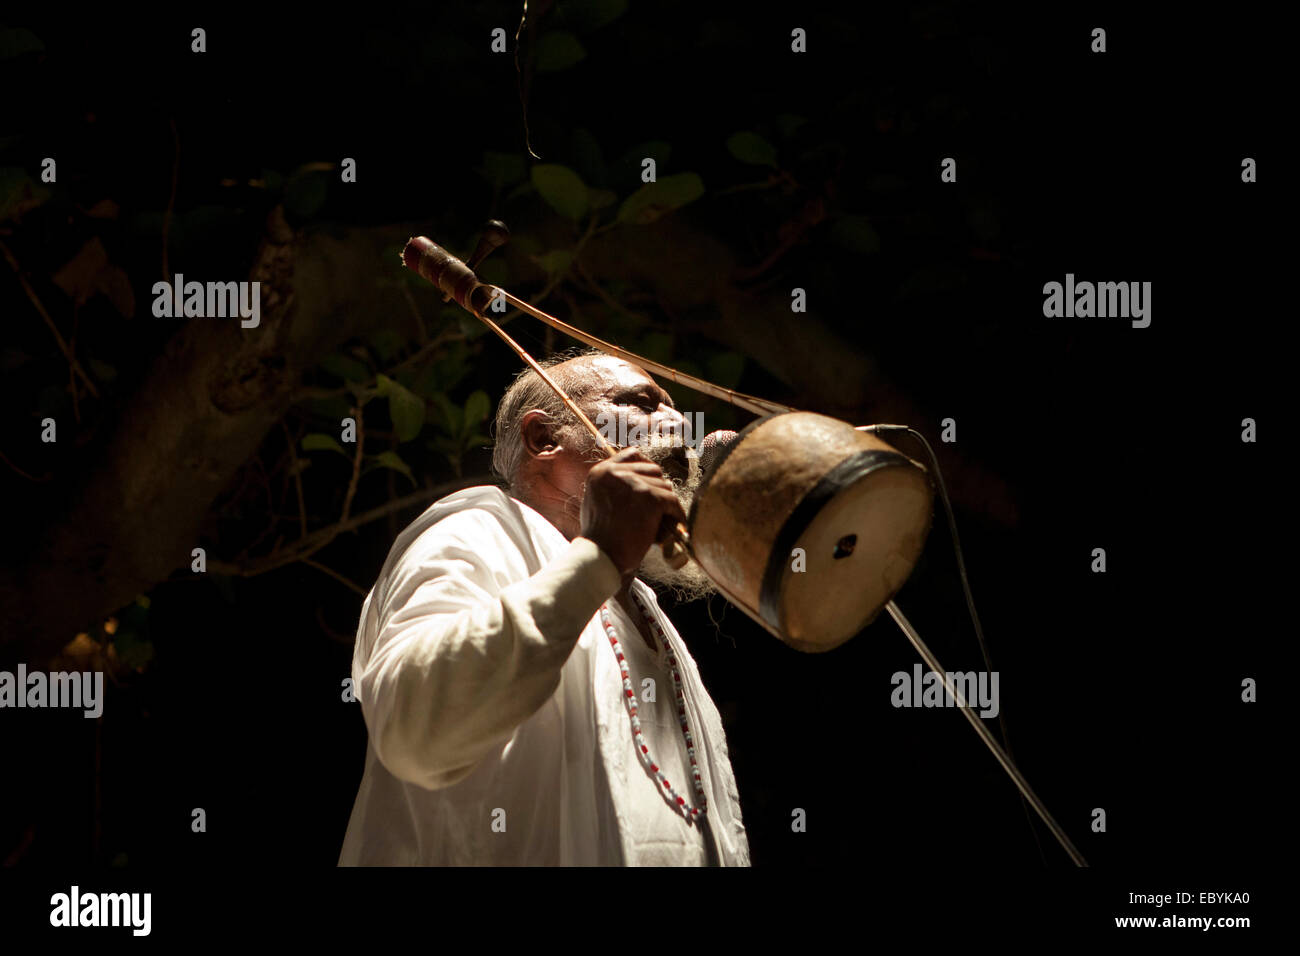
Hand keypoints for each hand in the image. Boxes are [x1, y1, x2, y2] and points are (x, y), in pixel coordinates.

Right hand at [580, 447, 686, 586]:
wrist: (601, 557)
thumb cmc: (600, 538)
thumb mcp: (597, 502)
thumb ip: (614, 487)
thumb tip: (639, 480)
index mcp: (601, 472)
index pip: (633, 455)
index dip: (646, 468)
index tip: (652, 482)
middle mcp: (615, 472)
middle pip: (653, 469)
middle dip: (658, 488)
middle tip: (659, 508)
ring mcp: (633, 483)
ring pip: (665, 486)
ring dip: (666, 505)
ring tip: (660, 522)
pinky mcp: (649, 497)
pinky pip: (672, 501)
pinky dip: (676, 514)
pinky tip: (675, 525)